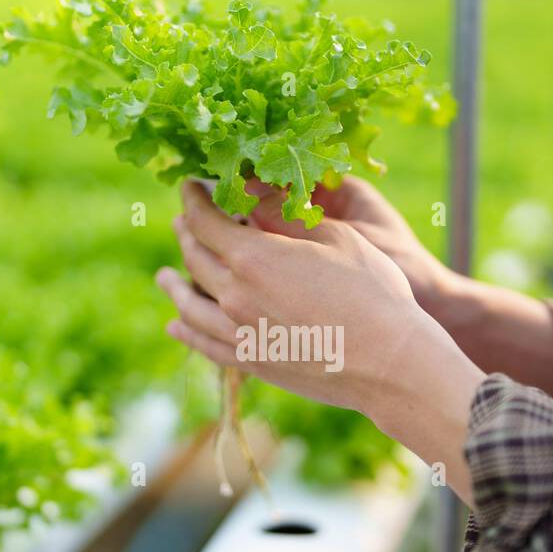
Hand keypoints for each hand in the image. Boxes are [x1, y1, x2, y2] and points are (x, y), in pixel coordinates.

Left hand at [156, 181, 483, 499]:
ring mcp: (239, 333)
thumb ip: (289, 220)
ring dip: (175, 286)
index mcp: (252, 257)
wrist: (387, 362)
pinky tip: (177, 326)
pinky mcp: (252, 362)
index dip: (194, 201)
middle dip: (187, 235)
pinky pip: (204, 343)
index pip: (205, 221)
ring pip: (190, 305)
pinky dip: (186, 331)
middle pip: (195, 259)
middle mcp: (235, 295)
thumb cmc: (372, 292)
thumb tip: (257, 203)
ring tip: (164, 278)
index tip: (190, 189)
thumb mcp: (336, 238)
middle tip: (184, 224)